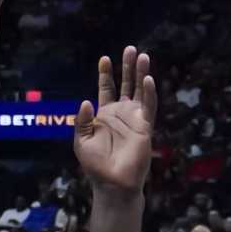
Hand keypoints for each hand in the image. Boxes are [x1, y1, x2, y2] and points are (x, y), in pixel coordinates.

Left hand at [73, 46, 156, 192]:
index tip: (104, 58)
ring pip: (139, 91)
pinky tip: (148, 79)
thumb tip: (86, 101)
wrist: (112, 183)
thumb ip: (82, 120)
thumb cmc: (96, 164)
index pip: (106, 89)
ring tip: (143, 56)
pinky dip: (149, 93)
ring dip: (141, 74)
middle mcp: (121, 113)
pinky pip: (148, 106)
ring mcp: (134, 119)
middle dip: (127, 67)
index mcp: (104, 115)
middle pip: (125, 84)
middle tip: (130, 49)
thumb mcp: (81, 141)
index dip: (106, 74)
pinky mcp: (145, 127)